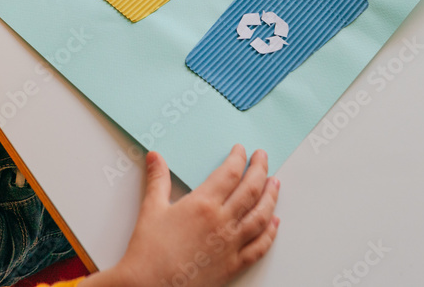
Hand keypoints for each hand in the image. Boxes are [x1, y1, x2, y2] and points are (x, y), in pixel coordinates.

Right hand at [88, 146, 279, 286]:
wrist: (150, 285)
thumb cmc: (149, 249)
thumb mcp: (151, 208)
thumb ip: (158, 179)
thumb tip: (155, 156)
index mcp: (203, 204)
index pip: (229, 173)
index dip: (238, 159)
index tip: (242, 151)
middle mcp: (222, 221)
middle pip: (250, 189)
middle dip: (260, 169)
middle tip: (263, 157)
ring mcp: (231, 244)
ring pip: (261, 215)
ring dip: (271, 197)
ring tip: (275, 183)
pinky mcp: (234, 265)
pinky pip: (259, 246)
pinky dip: (270, 232)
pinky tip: (274, 222)